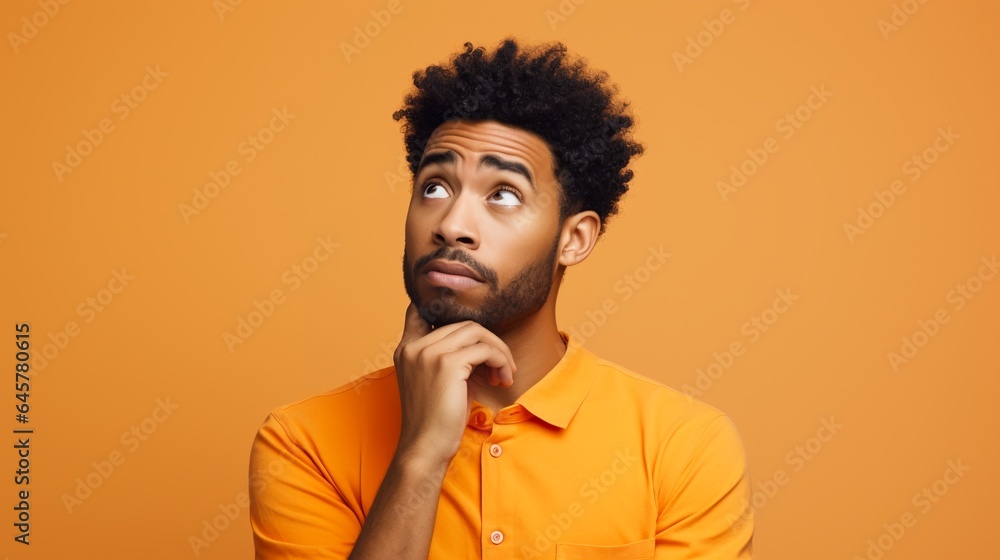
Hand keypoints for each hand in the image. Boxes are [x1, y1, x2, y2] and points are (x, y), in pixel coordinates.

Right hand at [392, 302, 516, 464]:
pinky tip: (502, 379)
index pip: (420, 309)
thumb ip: (456, 357)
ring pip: (476, 332)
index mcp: (407, 349)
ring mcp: (429, 352)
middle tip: (501, 367)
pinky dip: (500, 361)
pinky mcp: (447, 364)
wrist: (425, 449)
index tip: (473, 333)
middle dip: (489, 342)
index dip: (448, 309)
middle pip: (463, 323)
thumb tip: (486, 346)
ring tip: (504, 374)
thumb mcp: (443, 381)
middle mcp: (414, 346)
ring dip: (498, 350)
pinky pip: (485, 350)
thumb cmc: (437, 420)